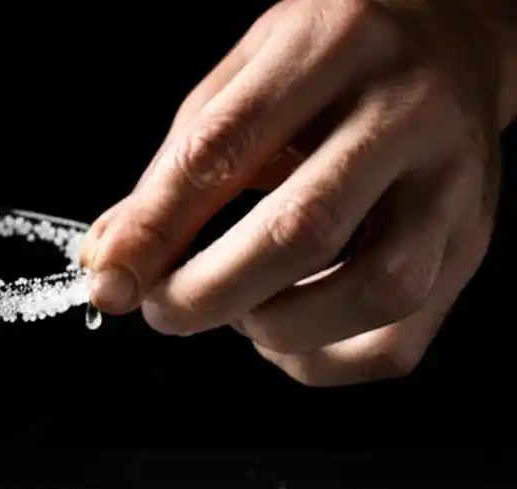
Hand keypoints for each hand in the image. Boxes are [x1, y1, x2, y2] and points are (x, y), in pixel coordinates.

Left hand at [83, 0, 514, 385]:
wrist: (451, 37)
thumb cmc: (329, 61)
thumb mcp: (240, 78)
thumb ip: (175, 167)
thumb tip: (112, 260)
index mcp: (333, 48)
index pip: (224, 150)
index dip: (155, 229)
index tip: (111, 279)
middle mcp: (405, 113)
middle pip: (303, 230)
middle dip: (210, 292)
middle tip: (166, 309)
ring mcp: (451, 184)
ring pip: (373, 292)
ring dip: (279, 328)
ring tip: (243, 311)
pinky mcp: (471, 245)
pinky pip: (397, 340)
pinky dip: (323, 358)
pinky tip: (290, 330)